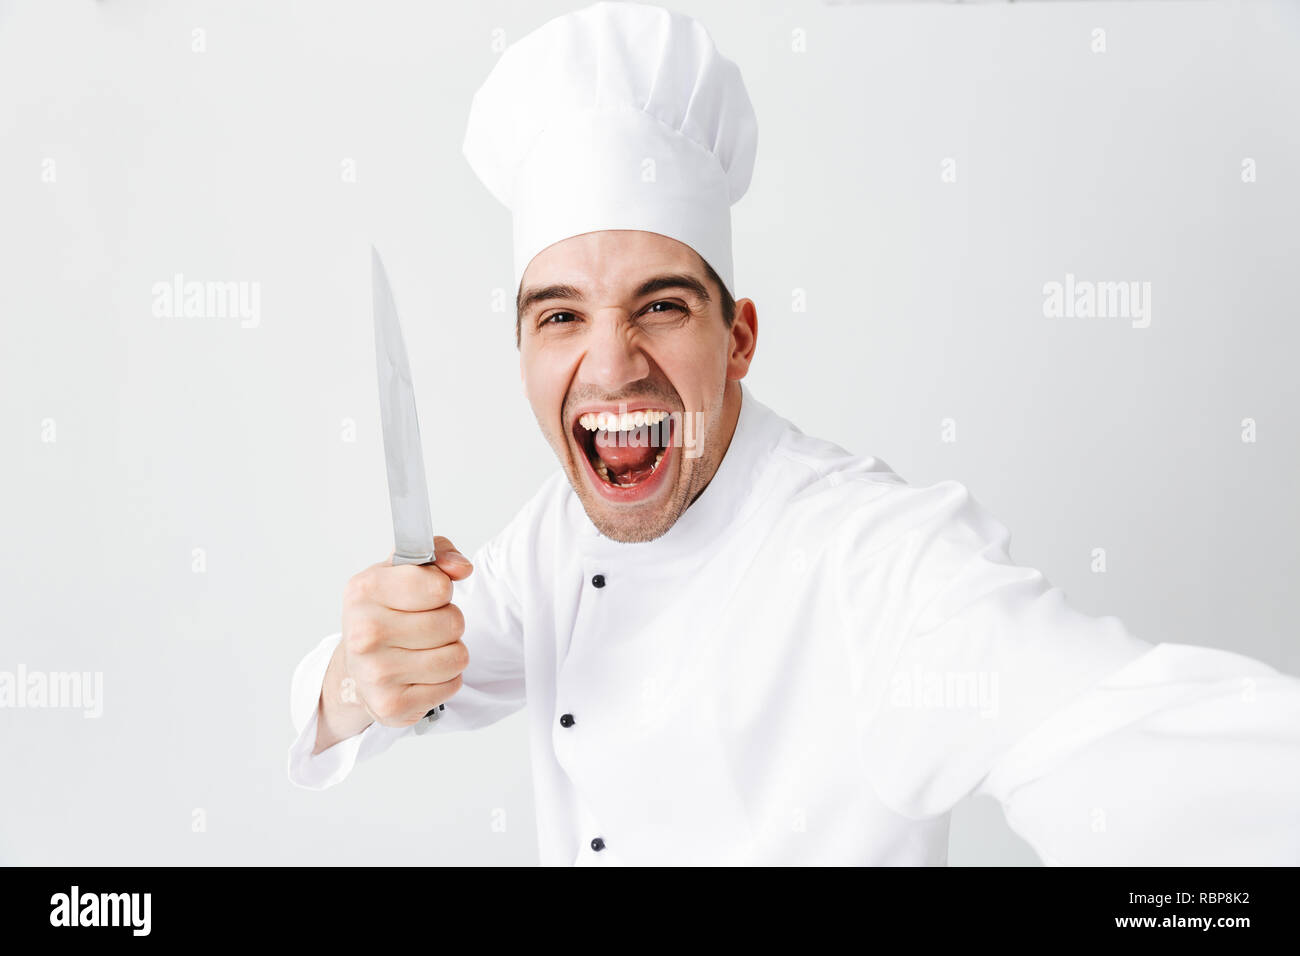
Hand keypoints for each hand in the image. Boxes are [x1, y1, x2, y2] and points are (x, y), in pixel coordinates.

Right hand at [339, 536, 473, 727]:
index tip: (427, 595)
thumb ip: (438, 554)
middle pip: (453, 622)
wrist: (356, 667)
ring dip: (450, 652)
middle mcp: (364, 633)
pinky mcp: (392, 706)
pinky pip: (452, 685)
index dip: (442, 590)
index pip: (439, 586)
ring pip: (457, 656)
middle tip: (425, 627)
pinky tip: (420, 673)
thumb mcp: (404, 571)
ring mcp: (375, 673)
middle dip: (449, 622)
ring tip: (424, 649)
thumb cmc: (385, 612)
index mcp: (364, 590)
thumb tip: (461, 568)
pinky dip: (445, 680)